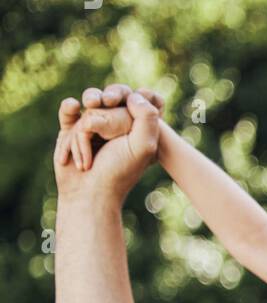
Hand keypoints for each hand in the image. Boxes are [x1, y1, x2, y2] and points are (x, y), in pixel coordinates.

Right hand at [54, 84, 162, 204]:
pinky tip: (73, 106)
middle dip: (105, 98)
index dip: (131, 96)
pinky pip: (68, 111)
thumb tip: (134, 94)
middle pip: (110, 98)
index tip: (128, 99)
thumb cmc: (119, 172)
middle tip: (105, 101)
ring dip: (88, 119)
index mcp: (137, 130)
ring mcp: (93, 129)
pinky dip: (69, 110)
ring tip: (88, 128)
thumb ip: (147, 118)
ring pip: (89, 107)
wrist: (89, 193)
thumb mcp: (142, 146)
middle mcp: (116, 128)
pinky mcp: (71, 131)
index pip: (136, 100)